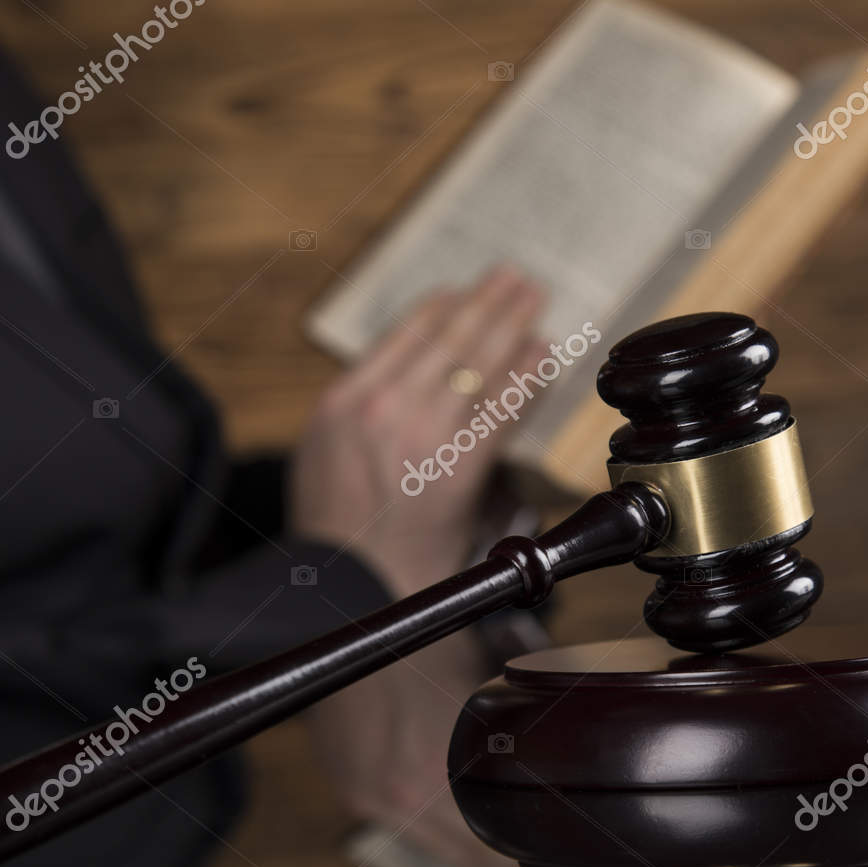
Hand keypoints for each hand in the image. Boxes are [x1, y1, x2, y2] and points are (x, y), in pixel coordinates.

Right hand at [290, 264, 547, 596]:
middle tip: (516, 279)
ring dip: (512, 325)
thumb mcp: (324, 452)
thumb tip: (410, 370)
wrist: (356, 587)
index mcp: (344, 400)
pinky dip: (526, 375)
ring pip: (477, 363)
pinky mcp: (460, 466)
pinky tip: (543, 355)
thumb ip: (362, 405)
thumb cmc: (339, 528)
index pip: (404, 333)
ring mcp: (422, 435)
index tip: (465, 291)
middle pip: (447, 338)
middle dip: (488, 302)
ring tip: (534, 301)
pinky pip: (502, 407)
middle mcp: (382, 408)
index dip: (444, 306)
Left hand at [291, 265, 550, 866]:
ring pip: (418, 349)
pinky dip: (414, 331)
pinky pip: (380, 357)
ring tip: (497, 284)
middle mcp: (388, 446)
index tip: (554, 341)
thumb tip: (572, 755)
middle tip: (527, 287)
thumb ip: (532, 639)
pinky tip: (436, 312)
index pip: (495, 400)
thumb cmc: (395, 656)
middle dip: (497, 320)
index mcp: (432, 487)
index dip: (528, 368)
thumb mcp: (478, 638)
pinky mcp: (327, 426)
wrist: (299, 651)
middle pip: (457, 359)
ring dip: (460, 315)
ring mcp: (351, 428)